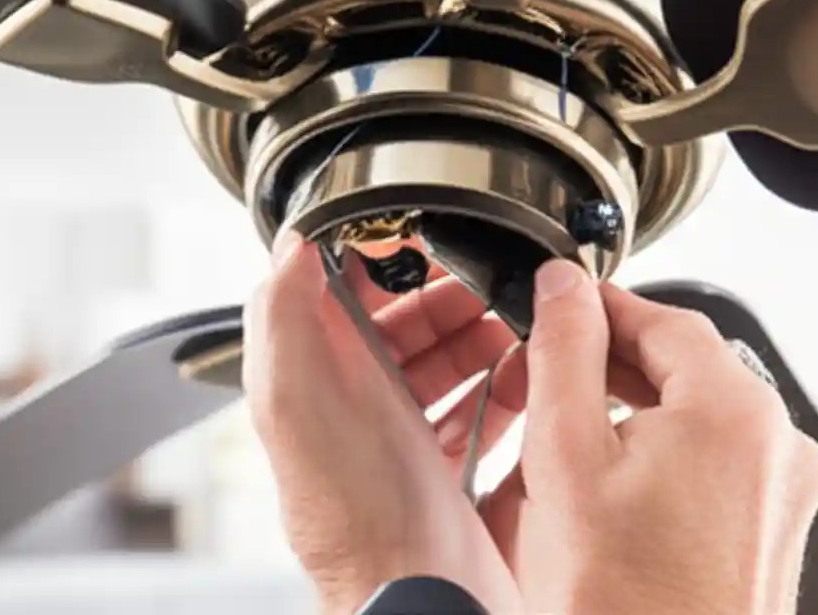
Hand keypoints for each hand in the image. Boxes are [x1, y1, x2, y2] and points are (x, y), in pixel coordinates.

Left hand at [242, 233, 523, 613]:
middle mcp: (357, 404)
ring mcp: (405, 436)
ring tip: (522, 325)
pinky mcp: (450, 465)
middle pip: (406, 321)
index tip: (430, 238)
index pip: (343, 291)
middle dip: (453, 296)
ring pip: (450, 361)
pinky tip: (532, 376)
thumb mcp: (299, 403)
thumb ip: (284, 316)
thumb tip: (290, 242)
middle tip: (495, 284)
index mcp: (318, 378)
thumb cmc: (355, 515)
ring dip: (487, 336)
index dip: (385, 258)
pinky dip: (512, 386)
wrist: (415, 594)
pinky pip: (485, 409)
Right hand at [477, 260, 817, 614]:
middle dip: (612, 362)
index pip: (664, 318)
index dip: (600, 307)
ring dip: (636, 409)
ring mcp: (783, 493)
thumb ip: (565, 353)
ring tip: (570, 436)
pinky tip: (614, 485)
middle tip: (547, 372)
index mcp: (737, 412)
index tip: (557, 305)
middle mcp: (777, 446)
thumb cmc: (623, 604)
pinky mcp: (774, 530)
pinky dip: (664, 454)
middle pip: (687, 366)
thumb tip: (564, 288)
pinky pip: (716, 463)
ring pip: (699, 415)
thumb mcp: (567, 458)